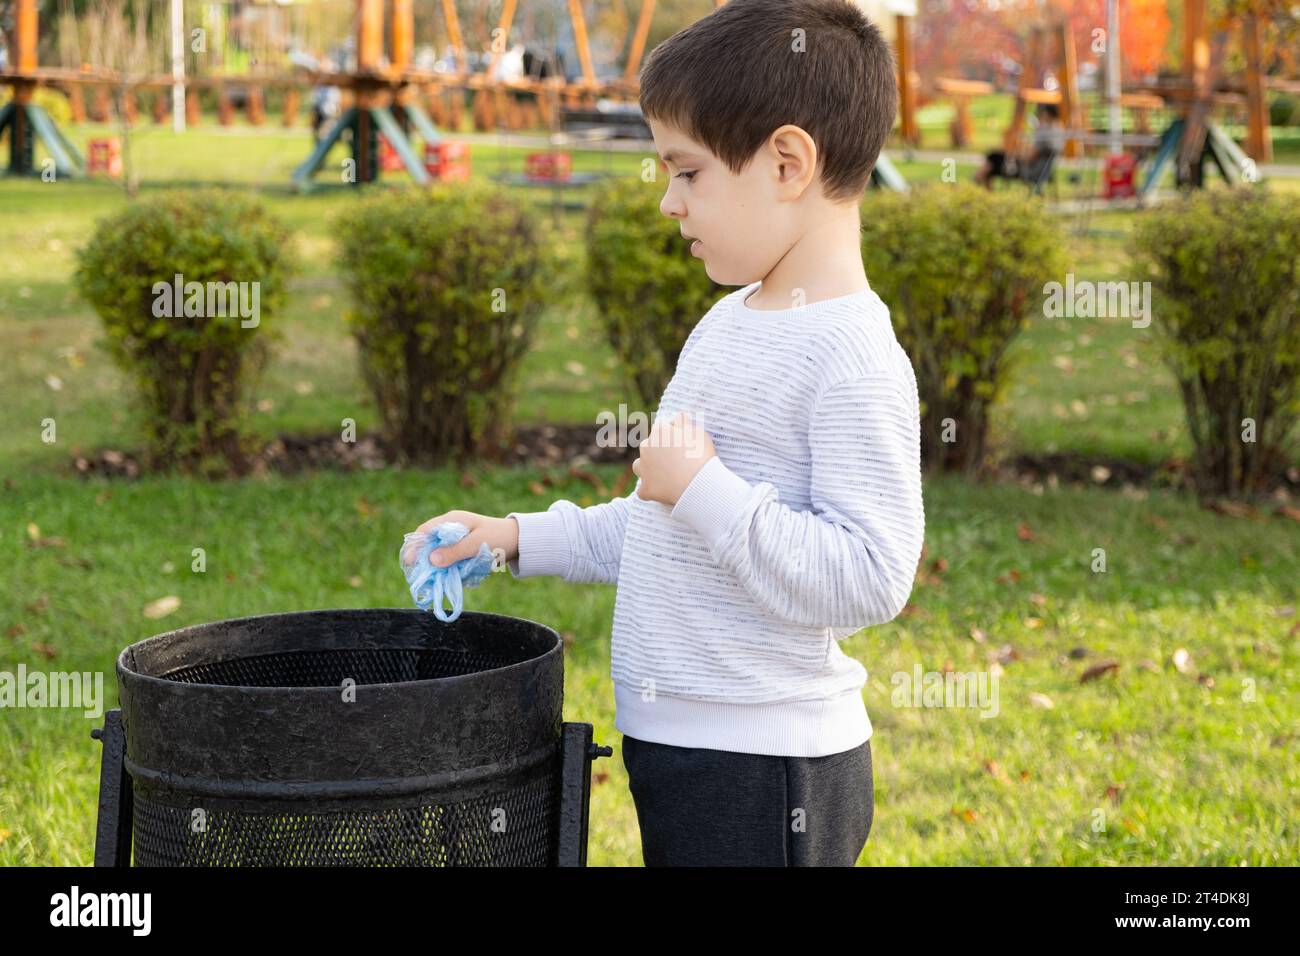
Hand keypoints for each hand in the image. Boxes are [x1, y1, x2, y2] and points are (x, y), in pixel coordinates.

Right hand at [403, 510, 518, 569]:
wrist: (519, 541)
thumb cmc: (498, 537)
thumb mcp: (476, 544)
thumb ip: (455, 551)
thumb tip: (431, 559)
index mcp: (452, 520)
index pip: (425, 530)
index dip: (414, 545)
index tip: (409, 561)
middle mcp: (451, 529)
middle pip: (429, 543)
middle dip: (422, 559)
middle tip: (418, 575)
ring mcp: (456, 540)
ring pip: (438, 554)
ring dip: (434, 567)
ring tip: (430, 581)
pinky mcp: (462, 551)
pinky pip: (449, 560)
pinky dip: (446, 569)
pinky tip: (446, 579)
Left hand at [632, 410, 716, 506]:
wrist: (697, 484)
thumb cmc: (700, 456)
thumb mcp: (698, 433)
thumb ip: (685, 424)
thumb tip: (678, 417)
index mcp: (659, 431)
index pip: (662, 427)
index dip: (672, 434)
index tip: (682, 442)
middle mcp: (646, 447)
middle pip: (648, 446)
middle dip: (658, 451)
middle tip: (676, 460)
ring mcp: (644, 469)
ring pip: (639, 466)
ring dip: (647, 468)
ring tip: (663, 475)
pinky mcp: (646, 488)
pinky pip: (644, 490)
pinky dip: (651, 490)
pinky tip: (662, 492)